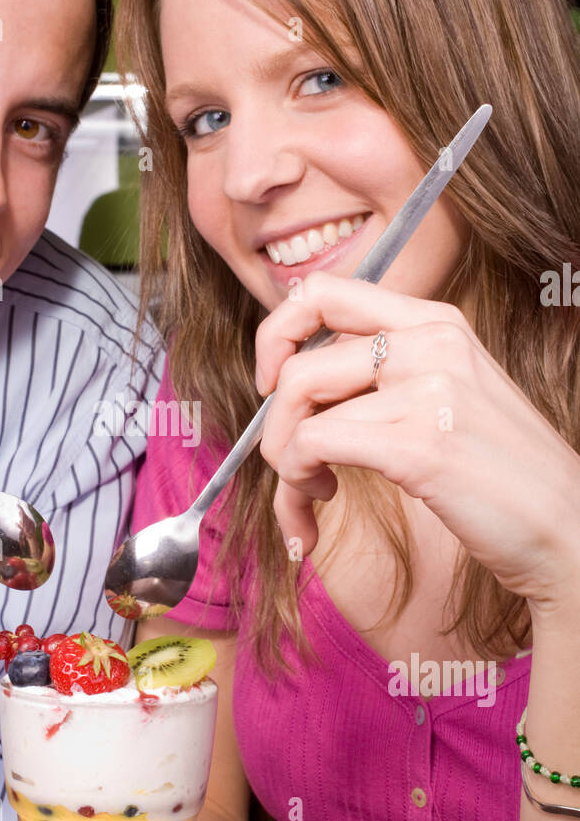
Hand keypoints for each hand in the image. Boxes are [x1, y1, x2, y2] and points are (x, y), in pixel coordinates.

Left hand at [255, 273, 579, 616]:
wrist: (567, 530)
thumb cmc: (500, 476)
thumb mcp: (451, 396)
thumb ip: (388, 375)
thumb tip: (294, 382)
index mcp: (437, 323)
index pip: (323, 291)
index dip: (277, 333)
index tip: (273, 385)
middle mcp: (431, 342)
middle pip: (297, 357)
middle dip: (271, 418)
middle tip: (288, 460)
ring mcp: (427, 389)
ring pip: (296, 404)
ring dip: (283, 462)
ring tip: (311, 493)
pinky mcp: (416, 445)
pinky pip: (311, 447)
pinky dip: (295, 487)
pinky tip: (319, 511)